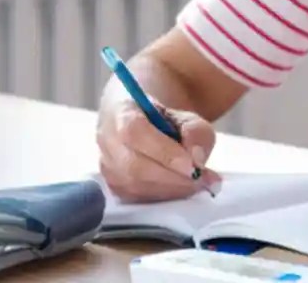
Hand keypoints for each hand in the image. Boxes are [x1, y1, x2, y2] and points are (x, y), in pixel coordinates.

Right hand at [97, 96, 222, 201]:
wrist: (143, 124)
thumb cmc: (164, 119)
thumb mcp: (187, 116)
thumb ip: (196, 132)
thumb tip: (196, 159)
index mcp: (120, 109)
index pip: (135, 131)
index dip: (164, 152)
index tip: (192, 166)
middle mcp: (106, 137)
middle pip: (133, 164)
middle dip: (172, 177)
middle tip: (202, 180)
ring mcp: (106, 164)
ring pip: (134, 185)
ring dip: (170, 189)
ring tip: (198, 184)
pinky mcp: (113, 185)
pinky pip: (136, 198)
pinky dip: (163, 196)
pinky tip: (182, 189)